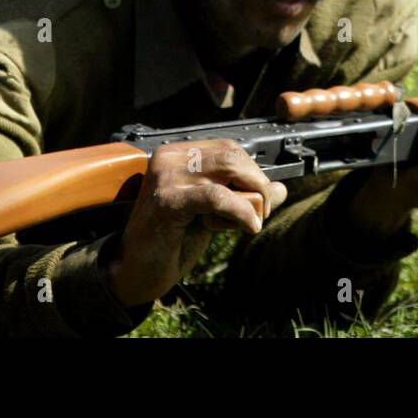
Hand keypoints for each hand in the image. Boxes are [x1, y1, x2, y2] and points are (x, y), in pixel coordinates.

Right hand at [104, 139, 288, 306]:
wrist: (136, 269)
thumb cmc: (172, 240)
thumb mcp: (215, 214)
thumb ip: (243, 197)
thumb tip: (280, 187)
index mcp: (177, 154)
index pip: (228, 147)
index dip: (253, 171)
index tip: (262, 198)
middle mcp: (169, 158)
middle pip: (232, 156)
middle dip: (257, 184)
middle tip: (262, 211)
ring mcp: (166, 177)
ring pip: (229, 172)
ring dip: (251, 200)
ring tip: (251, 222)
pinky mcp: (167, 201)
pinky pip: (217, 197)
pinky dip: (241, 211)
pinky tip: (249, 226)